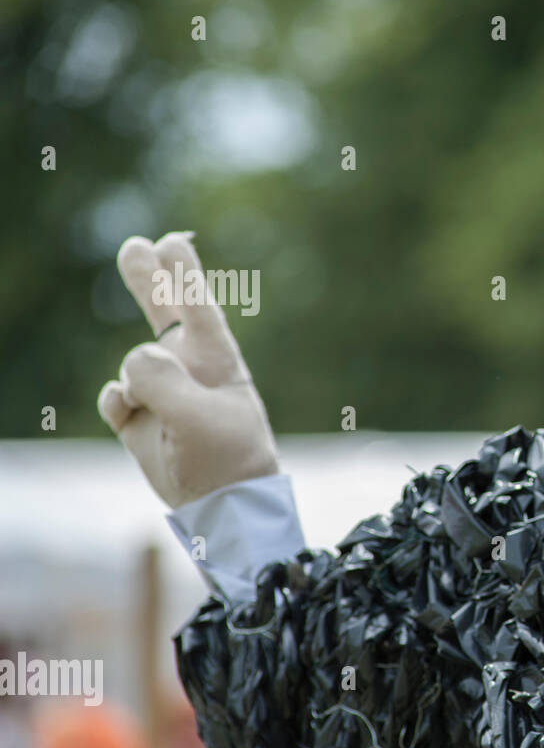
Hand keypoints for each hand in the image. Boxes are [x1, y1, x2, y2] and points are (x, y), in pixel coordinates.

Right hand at [97, 232, 278, 508]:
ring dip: (139, 387)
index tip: (171, 243)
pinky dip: (121, 406)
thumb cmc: (226, 458)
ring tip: (170, 422)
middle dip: (147, 279)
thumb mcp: (202, 421)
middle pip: (162, 311)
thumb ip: (167, 384)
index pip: (198, 307)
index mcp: (218, 360)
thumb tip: (134, 358)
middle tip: (136, 248)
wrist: (219, 504)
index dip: (184, 274)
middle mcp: (189, 366)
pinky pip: (114, 396)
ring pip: (131, 365)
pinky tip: (137, 420)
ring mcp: (161, 388)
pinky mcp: (137, 413)